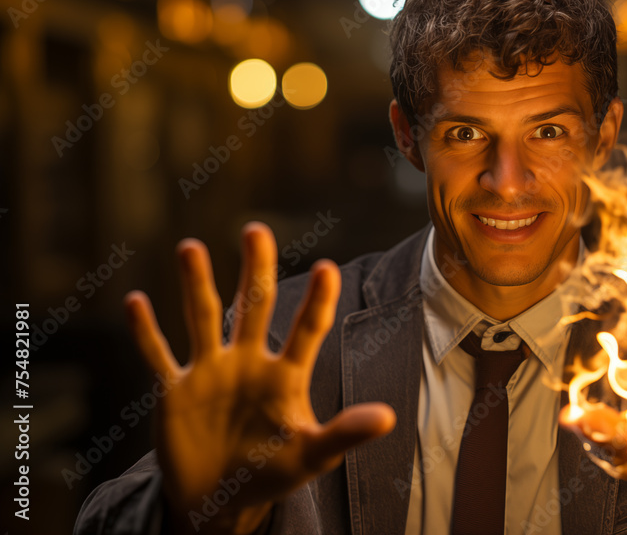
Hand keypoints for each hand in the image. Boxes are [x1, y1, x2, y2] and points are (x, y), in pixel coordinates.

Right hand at [125, 222, 395, 534]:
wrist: (221, 498)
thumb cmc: (273, 472)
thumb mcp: (311, 454)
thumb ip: (344, 434)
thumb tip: (388, 419)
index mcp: (287, 373)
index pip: (307, 329)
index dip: (317, 301)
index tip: (327, 268)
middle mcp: (249, 361)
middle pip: (254, 306)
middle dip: (256, 270)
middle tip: (256, 231)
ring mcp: (210, 372)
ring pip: (203, 318)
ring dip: (196, 285)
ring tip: (190, 248)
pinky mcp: (175, 390)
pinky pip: (158, 356)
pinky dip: (146, 333)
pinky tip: (136, 302)